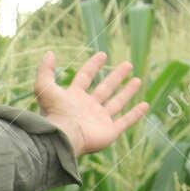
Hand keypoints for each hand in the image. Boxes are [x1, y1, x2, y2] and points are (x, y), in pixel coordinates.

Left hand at [34, 50, 149, 156]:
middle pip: (105, 88)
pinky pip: (125, 122)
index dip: (93, 66)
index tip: (103, 55)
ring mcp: (99, 120)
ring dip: (127, 92)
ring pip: (117, 103)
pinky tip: (145, 105)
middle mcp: (88, 108)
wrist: (63, 137)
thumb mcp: (44, 87)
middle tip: (128, 64)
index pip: (85, 77)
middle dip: (116, 76)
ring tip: (137, 80)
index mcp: (73, 98)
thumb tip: (49, 53)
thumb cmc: (54, 113)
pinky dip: (135, 114)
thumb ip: (45, 70)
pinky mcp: (109, 132)